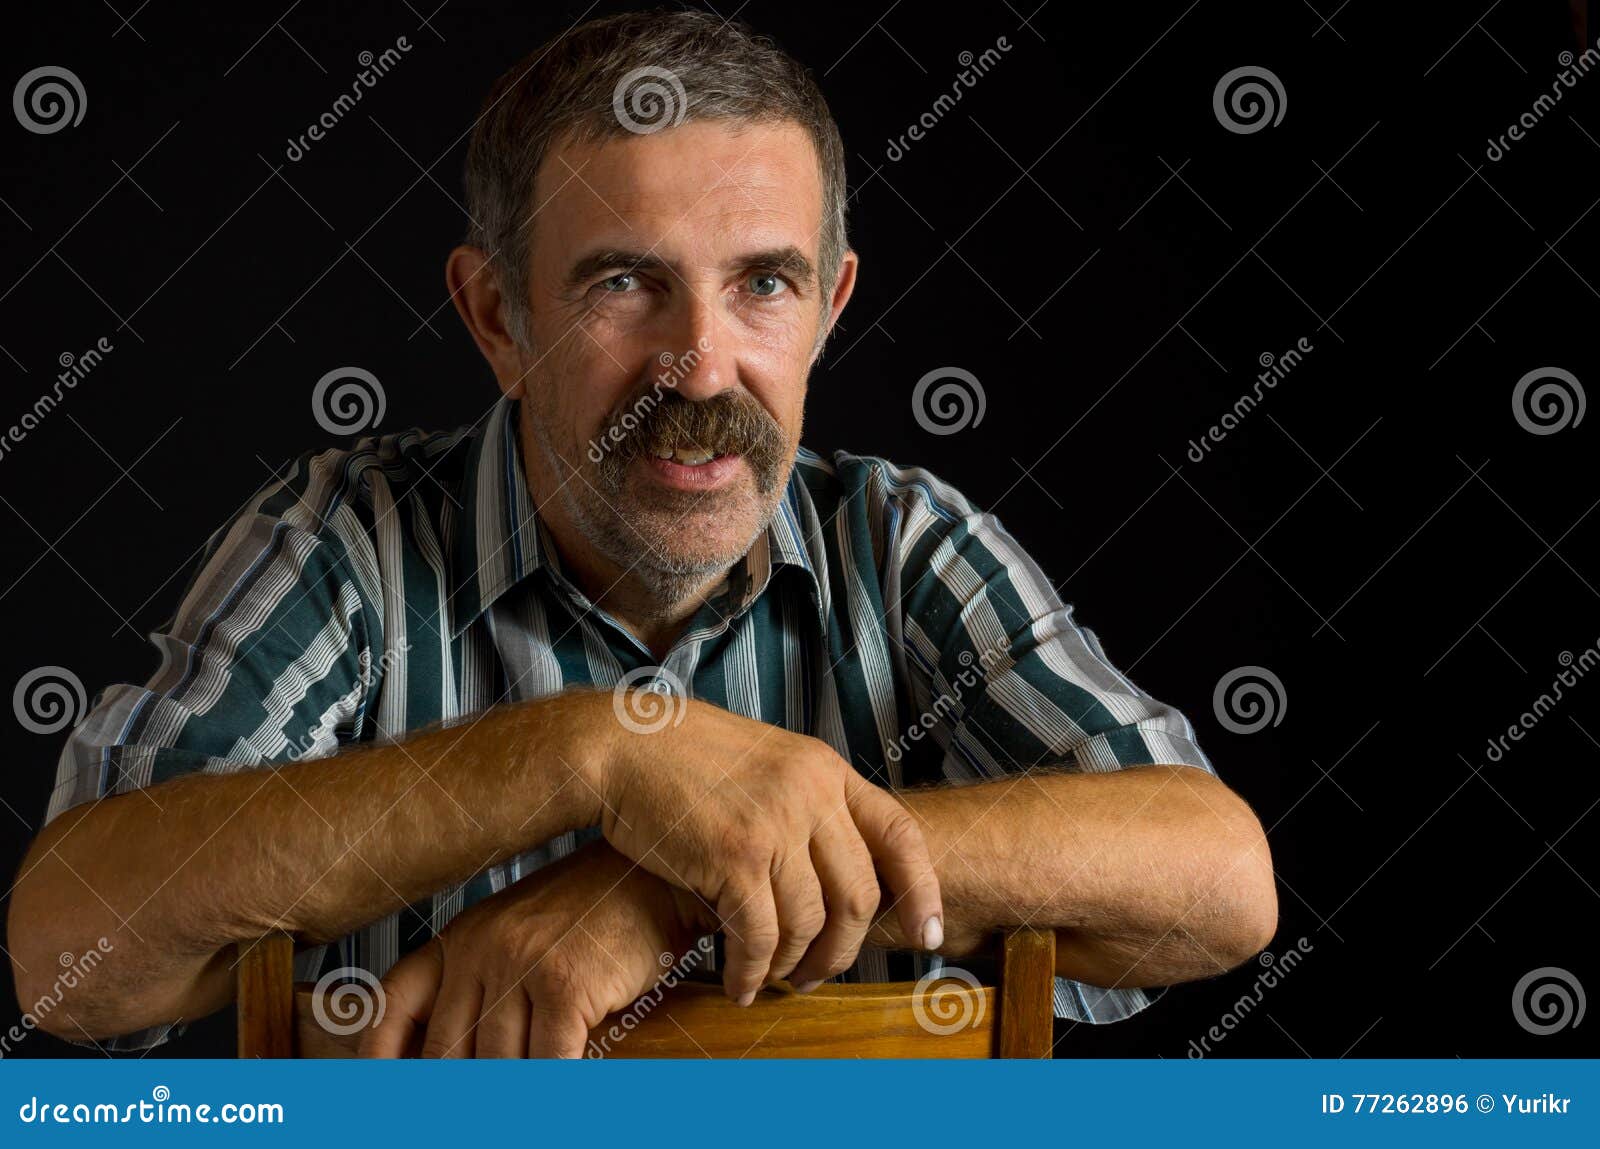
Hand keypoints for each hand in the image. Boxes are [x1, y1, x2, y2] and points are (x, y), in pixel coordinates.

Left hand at [358, 841, 707, 1057]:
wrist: (658, 877)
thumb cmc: (599, 910)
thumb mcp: (524, 934)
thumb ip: (489, 984)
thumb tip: (465, 1055)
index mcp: (464, 937)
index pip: (396, 1002)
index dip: (379, 1055)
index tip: (376, 1089)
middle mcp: (482, 948)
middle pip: (448, 1052)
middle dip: (461, 1091)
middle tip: (471, 1107)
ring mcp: (520, 963)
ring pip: (498, 1066)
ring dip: (515, 1091)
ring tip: (534, 1079)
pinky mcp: (562, 983)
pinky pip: (546, 1064)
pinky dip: (555, 1086)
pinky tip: (565, 1078)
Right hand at [593, 694, 942, 1002]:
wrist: (621, 745)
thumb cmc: (682, 759)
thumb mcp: (766, 762)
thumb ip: (806, 802)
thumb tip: (836, 864)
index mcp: (825, 769)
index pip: (900, 834)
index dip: (923, 890)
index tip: (929, 935)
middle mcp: (811, 793)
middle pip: (859, 895)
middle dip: (844, 950)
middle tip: (819, 975)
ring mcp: (775, 823)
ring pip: (810, 923)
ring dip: (793, 966)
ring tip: (772, 979)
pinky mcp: (734, 856)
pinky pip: (760, 936)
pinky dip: (753, 970)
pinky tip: (739, 982)